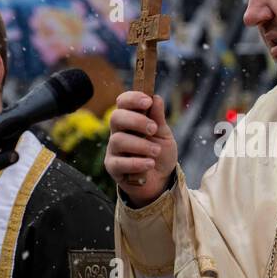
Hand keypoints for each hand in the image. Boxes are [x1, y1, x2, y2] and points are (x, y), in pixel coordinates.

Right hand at [105, 91, 176, 205]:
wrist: (161, 179)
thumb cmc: (159, 153)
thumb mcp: (164, 134)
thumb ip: (158, 118)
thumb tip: (156, 98)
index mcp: (129, 119)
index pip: (122, 102)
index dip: (132, 99)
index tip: (147, 101)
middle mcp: (118, 132)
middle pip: (116, 117)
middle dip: (136, 121)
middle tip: (153, 129)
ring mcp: (114, 149)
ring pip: (118, 140)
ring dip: (140, 145)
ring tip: (156, 151)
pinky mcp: (113, 167)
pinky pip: (119, 163)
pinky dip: (137, 163)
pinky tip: (150, 164)